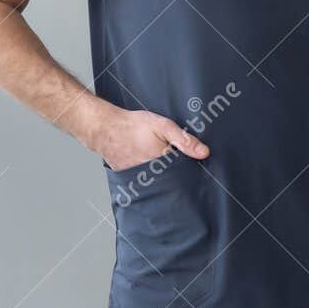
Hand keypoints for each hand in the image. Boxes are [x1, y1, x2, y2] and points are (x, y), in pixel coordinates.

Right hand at [86, 101, 208, 170]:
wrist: (104, 128)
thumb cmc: (132, 125)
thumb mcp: (163, 126)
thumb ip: (184, 140)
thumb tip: (204, 153)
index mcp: (162, 163)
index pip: (184, 173)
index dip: (190, 168)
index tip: (195, 166)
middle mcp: (151, 174)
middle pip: (172, 179)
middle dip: (178, 174)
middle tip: (173, 160)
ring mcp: (139, 178)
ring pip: (158, 182)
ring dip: (163, 175)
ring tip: (160, 162)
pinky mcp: (129, 179)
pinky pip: (144, 180)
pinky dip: (149, 176)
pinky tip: (149, 165)